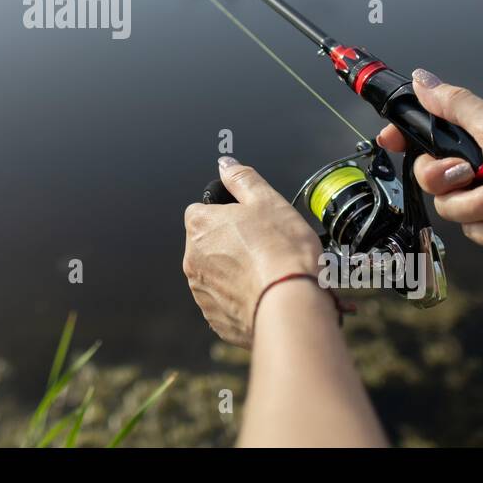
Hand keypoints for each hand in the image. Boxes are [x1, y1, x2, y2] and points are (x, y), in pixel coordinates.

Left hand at [182, 157, 324, 347]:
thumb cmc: (281, 249)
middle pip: (207, 243)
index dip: (226, 213)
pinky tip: (262, 293)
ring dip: (233, 270)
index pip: (200, 210)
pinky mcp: (215, 318)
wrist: (290, 302)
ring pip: (215, 273)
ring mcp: (201, 292)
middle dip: (229, 243)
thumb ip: (241, 179)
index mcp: (199, 226)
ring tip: (266, 271)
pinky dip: (239, 297)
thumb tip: (225, 164)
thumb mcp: (267, 199)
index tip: (248, 220)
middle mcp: (192, 259)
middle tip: (263, 245)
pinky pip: (224, 302)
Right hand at [376, 69, 482, 271]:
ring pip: (451, 205)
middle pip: (431, 170)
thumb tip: (422, 78)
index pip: (434, 124)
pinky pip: (475, 232)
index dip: (407, 133)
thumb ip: (456, 106)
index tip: (389, 140)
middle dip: (446, 178)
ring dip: (479, 206)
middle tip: (467, 173)